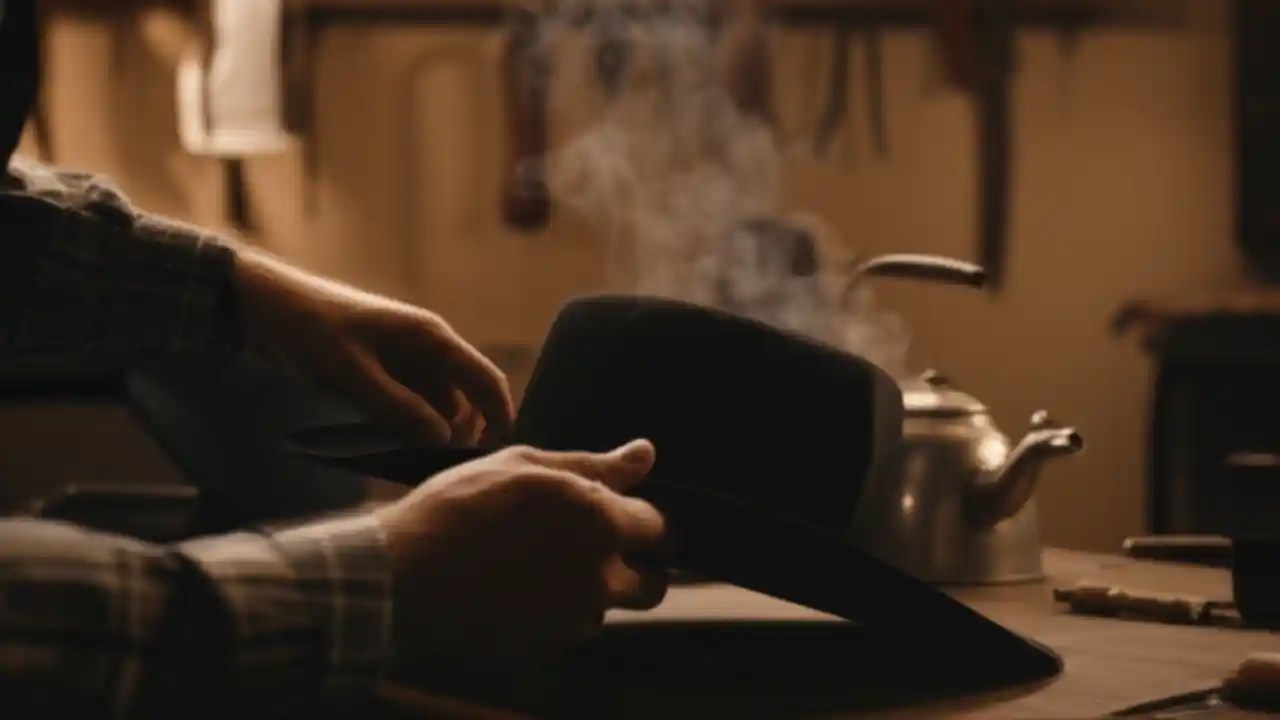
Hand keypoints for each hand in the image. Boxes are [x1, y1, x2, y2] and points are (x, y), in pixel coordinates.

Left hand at [232, 247, 513, 446]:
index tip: (501, 452)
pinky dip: (405, 426)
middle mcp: (425, 348)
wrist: (264, 305)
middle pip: (462, 399)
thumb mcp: (351, 371)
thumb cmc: (309, 327)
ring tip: (410, 464)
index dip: (500, 415)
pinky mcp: (381, 372)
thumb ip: (397, 406)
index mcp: (430, 337)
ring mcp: (403, 361)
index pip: (484, 378)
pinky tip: (390, 448)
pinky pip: (407, 405)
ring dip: (427, 433)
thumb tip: (443, 438)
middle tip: (441, 470)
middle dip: (459, 434)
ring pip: (433, 407)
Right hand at [373, 439, 668, 670]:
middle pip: (654, 585)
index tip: (626, 516)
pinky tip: (516, 592)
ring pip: (608, 609)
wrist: (401, 577)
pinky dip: (556, 615)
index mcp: (599, 522)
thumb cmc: (457, 508)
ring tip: (541, 568)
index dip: (645, 520)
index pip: (661, 527)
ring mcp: (571, 621)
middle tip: (599, 551)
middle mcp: (597, 578)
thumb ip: (593, 464)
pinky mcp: (544, 650)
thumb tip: (644, 453)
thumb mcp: (523, 466)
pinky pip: (568, 632)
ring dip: (593, 593)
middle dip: (638, 568)